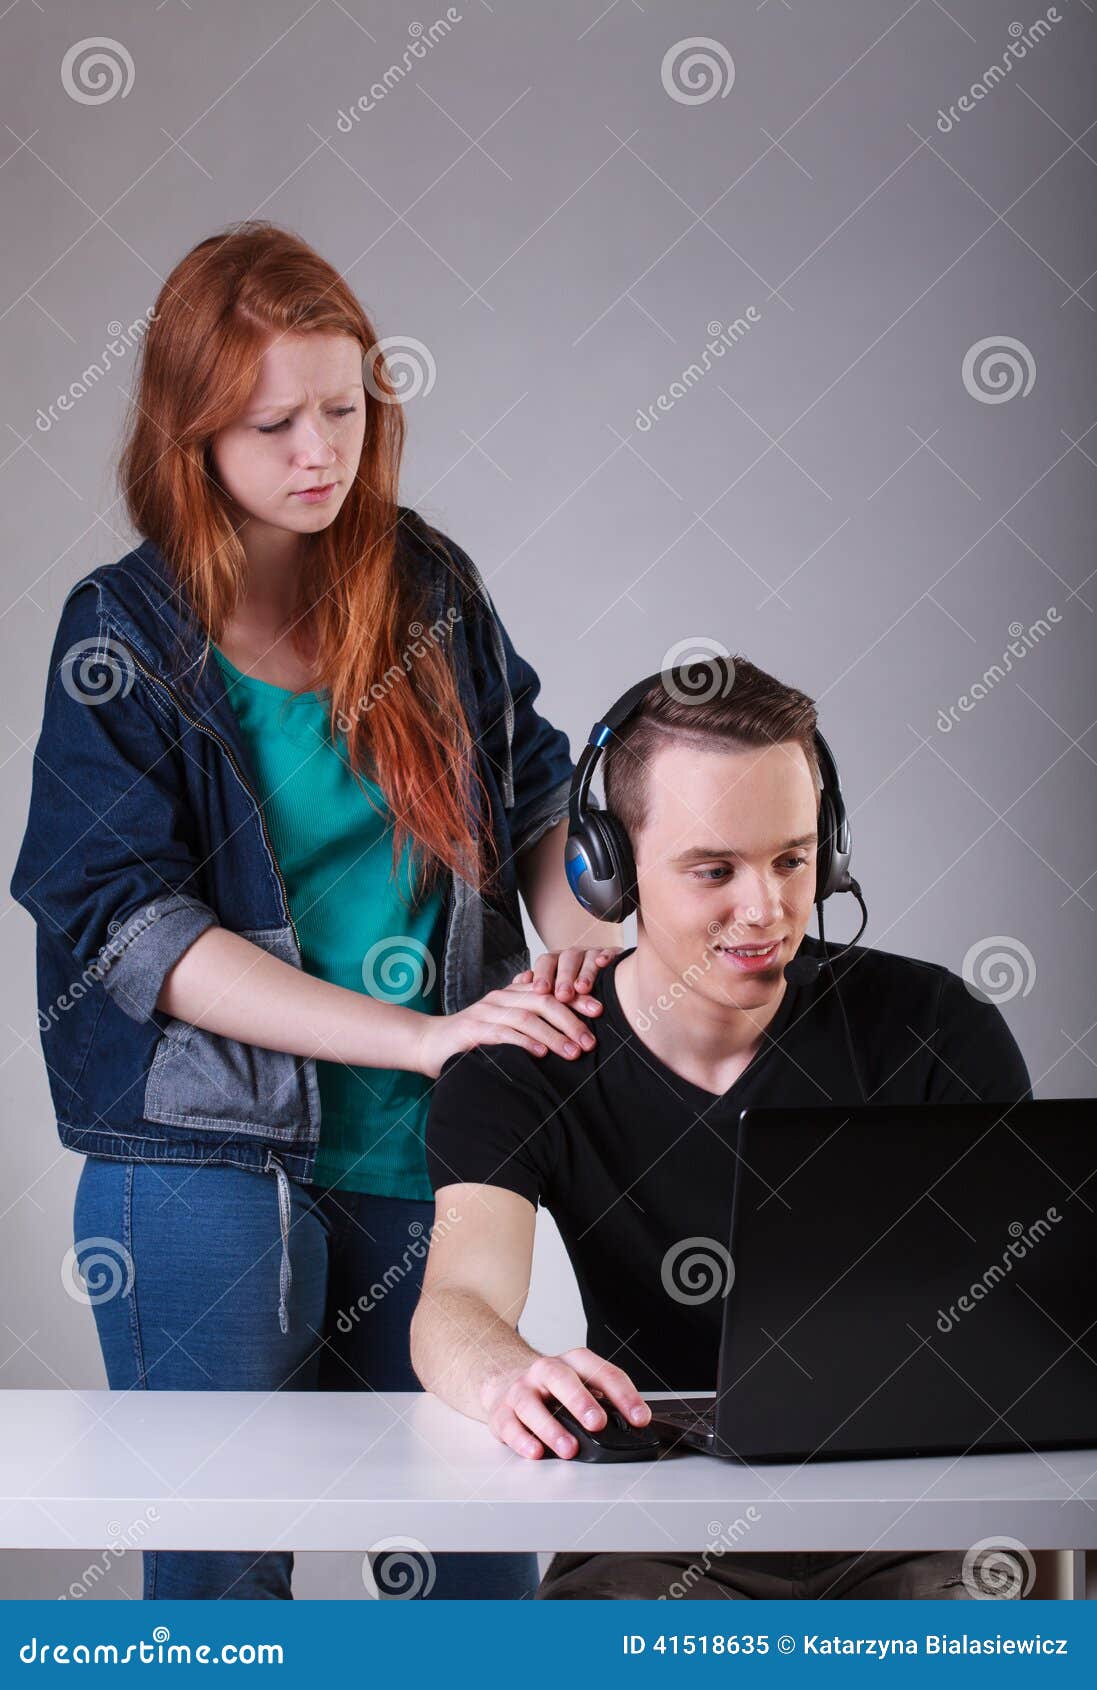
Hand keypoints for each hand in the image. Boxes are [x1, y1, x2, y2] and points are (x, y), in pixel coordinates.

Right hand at [412, 979, 602, 1079]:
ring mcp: (486, 1013)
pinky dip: (525, 1042)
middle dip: (571, 1018)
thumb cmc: (471, 1038)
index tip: (600, 1011)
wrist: (428, 1043)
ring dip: (554, 1035)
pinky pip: (503, 1033)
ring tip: (574, 1052)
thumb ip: (528, 1017)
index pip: (550, 990)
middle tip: (591, 1040)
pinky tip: (541, 1054)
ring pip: (527, 1017)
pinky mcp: (472, 1031)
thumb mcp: (503, 1023)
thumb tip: (562, 1017)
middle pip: (544, 1000)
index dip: (576, 998)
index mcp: (511, 993)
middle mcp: (501, 998)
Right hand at [481, 1347, 651, 1459]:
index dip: (623, 1395)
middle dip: (581, 1401)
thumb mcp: (581, 1384)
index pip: (601, 1372)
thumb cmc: (553, 1387)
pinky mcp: (501, 1411)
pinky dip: (522, 1440)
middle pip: (561, 1379)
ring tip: (569, 1449)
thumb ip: (604, 1401)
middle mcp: (545, 1371)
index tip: (639, 1418)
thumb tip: (633, 1426)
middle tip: (597, 1423)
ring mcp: (521, 1389)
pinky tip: (536, 1452)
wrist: (505, 1376)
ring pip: (531, 1404)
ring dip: (551, 1428)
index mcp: (573, 1363)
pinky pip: (509, 1425)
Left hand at [512, 945, 623, 1001]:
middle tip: (562, 995)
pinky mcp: (613, 955)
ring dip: (584, 972)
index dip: (543, 975)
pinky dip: (606, 956)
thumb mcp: (553, 990)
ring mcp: (593, 954)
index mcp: (556, 961)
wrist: (602, 984)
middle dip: (564, 977)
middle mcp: (573, 955)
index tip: (540, 991)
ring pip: (587, 957)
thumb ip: (536, 986)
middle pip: (566, 960)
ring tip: (582, 988)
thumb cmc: (571, 993)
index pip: (546, 962)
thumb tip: (519, 981)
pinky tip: (603, 963)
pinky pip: (610, 952)